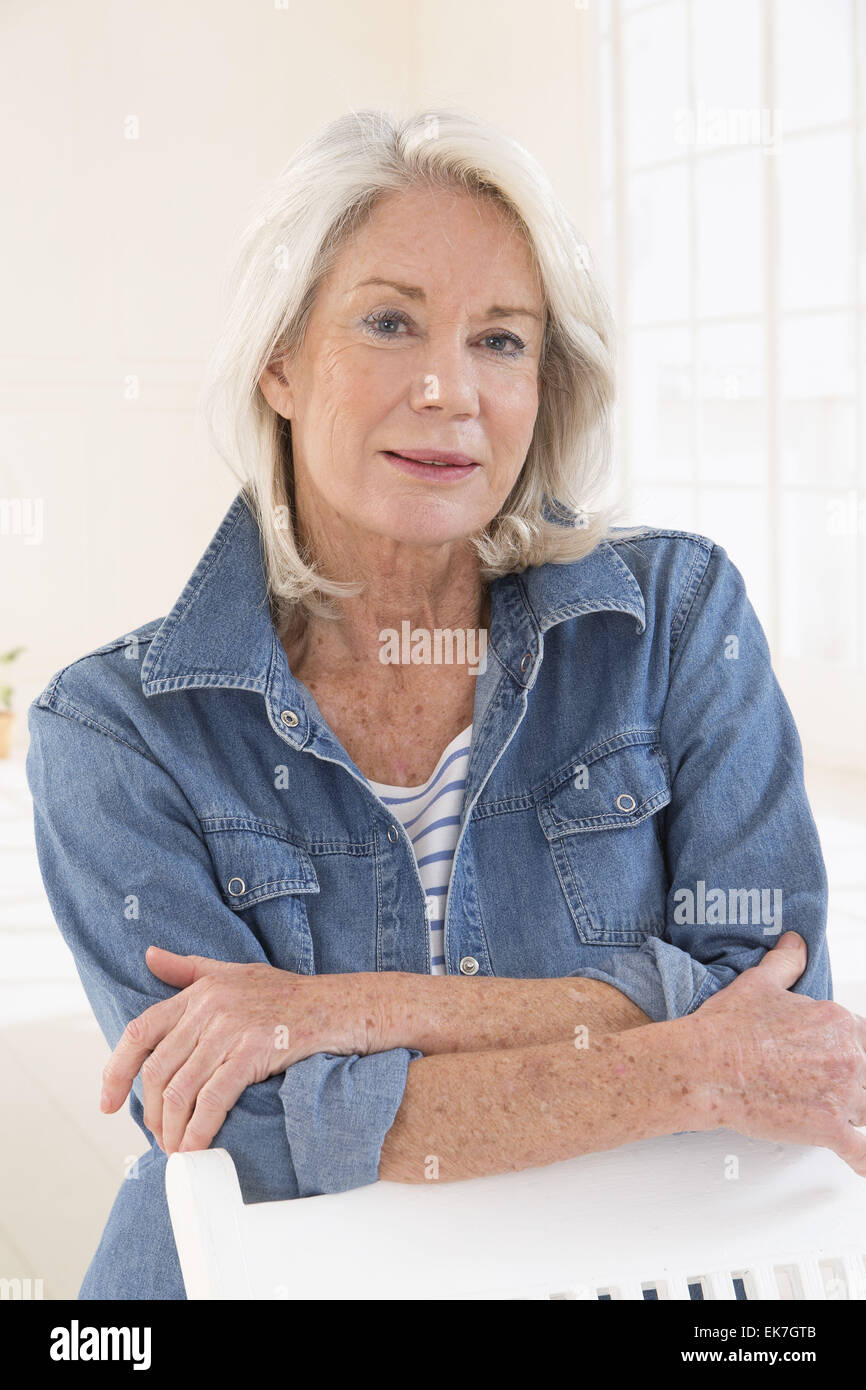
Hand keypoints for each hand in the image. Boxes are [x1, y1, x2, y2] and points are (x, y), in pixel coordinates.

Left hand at [100, 948, 388, 1154]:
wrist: (341, 1006)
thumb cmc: (290, 995)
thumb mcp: (235, 973)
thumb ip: (189, 969)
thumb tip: (149, 956)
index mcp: (199, 991)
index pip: (140, 1031)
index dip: (117, 1070)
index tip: (108, 1102)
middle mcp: (209, 1006)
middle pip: (157, 1068)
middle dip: (151, 1112)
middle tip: (157, 1138)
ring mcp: (231, 1027)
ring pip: (181, 1088)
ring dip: (172, 1128)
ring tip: (176, 1150)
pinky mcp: (254, 1050)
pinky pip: (213, 1098)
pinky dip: (199, 1129)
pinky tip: (197, 1147)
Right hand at [689, 931, 865, 1173]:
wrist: (705, 1065)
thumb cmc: (727, 1028)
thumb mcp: (759, 983)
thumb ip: (786, 963)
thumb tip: (796, 943)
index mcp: (836, 1021)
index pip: (863, 1035)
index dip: (851, 1046)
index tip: (839, 1053)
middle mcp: (847, 1056)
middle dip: (852, 1078)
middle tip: (823, 1081)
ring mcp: (841, 1095)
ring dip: (855, 1110)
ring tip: (835, 1111)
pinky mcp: (828, 1129)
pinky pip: (862, 1150)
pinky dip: (863, 1158)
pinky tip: (860, 1160)